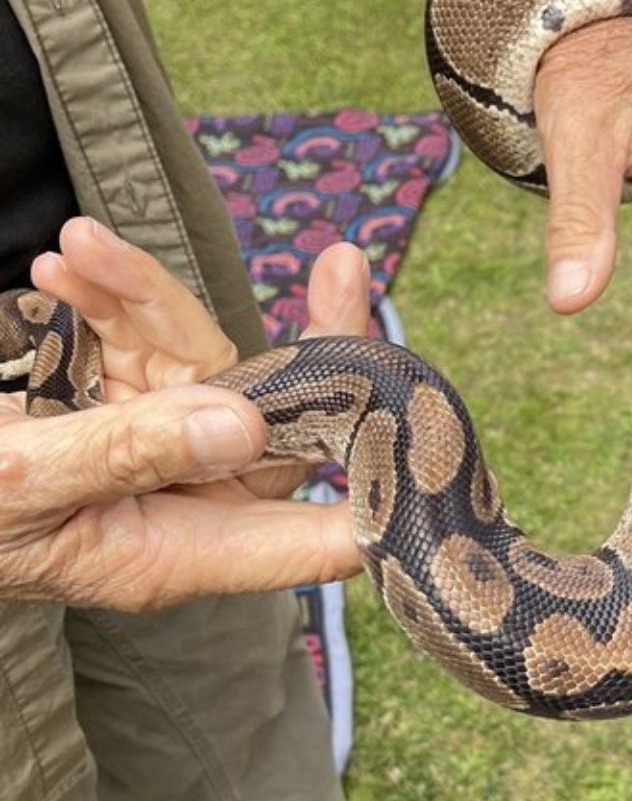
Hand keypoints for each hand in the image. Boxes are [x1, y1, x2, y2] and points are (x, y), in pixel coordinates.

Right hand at [0, 218, 368, 607]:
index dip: (374, 499)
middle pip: (280, 424)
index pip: (309, 537)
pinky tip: (56, 267)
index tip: (424, 439)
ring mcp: (148, 447)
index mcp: (177, 551)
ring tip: (70, 249)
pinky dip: (101, 296)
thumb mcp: (29, 487)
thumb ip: (129, 453)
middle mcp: (179, 500)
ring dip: (144, 295)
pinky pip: (135, 341)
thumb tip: (240, 423)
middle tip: (346, 265)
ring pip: (200, 361)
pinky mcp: (107, 402)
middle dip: (310, 341)